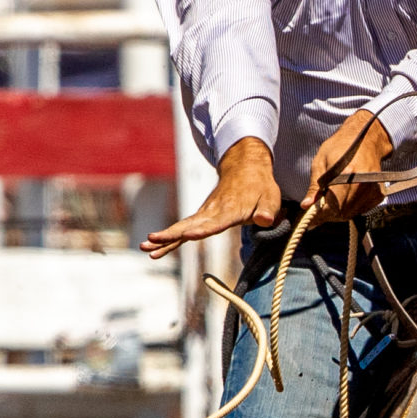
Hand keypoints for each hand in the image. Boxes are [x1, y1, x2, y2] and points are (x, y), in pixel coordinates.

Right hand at [142, 137, 281, 257]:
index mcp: (231, 209)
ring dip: (164, 238)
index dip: (203, 230)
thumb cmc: (260, 186)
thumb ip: (268, 210)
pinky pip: (183, 229)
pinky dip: (169, 239)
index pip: (216, 222)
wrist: (244, 167)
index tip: (188, 235)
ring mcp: (205, 213)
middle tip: (152, 240)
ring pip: (181, 227)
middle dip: (170, 234)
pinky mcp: (201, 216)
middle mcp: (213, 211)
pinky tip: (154, 250)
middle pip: (189, 225)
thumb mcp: (271, 196)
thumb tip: (265, 220)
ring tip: (145, 249)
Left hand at [308, 110, 391, 220]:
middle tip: (320, 204)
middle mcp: (362, 184)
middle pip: (341, 214)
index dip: (319, 215)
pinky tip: (346, 194)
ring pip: (350, 214)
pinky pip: (360, 210)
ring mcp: (373, 190)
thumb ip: (314, 187)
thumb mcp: (320, 163)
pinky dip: (350, 207)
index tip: (310, 217)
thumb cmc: (340, 147)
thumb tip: (306, 206)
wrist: (366, 139)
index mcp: (346, 175)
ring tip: (333, 195)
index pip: (332, 207)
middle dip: (328, 213)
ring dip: (339, 211)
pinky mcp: (378, 194)